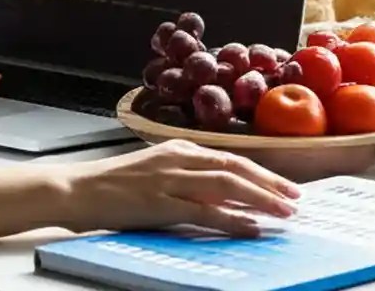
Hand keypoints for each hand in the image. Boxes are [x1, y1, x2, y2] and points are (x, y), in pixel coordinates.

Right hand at [54, 139, 300, 236]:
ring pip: (226, 185)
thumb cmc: (113, 185)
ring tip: (285, 212)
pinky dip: (232, 219)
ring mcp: (169, 179)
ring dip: (260, 198)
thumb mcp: (154, 170)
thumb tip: (222, 194)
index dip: (262, 172)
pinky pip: (205, 211)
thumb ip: (186, 176)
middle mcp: (178, 158)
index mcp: (178, 148)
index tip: (285, 186)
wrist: (77, 189)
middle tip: (297, 198)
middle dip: (270, 183)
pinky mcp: (160, 202)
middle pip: (236, 167)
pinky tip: (251, 227)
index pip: (231, 158)